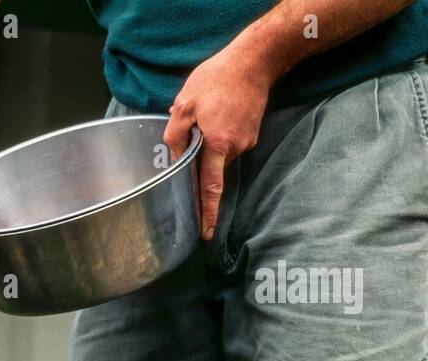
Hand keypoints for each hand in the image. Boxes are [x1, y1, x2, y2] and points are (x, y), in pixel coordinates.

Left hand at [162, 43, 273, 240]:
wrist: (256, 60)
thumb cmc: (219, 78)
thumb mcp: (185, 103)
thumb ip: (175, 134)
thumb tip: (171, 157)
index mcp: (217, 144)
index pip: (210, 188)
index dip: (207, 212)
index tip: (206, 233)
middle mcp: (235, 148)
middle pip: (210, 167)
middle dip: (197, 160)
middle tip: (192, 136)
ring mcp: (246, 141)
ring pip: (217, 153)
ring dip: (206, 142)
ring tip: (204, 114)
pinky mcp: (250, 133)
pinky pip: (226, 142)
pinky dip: (216, 133)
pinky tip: (214, 112)